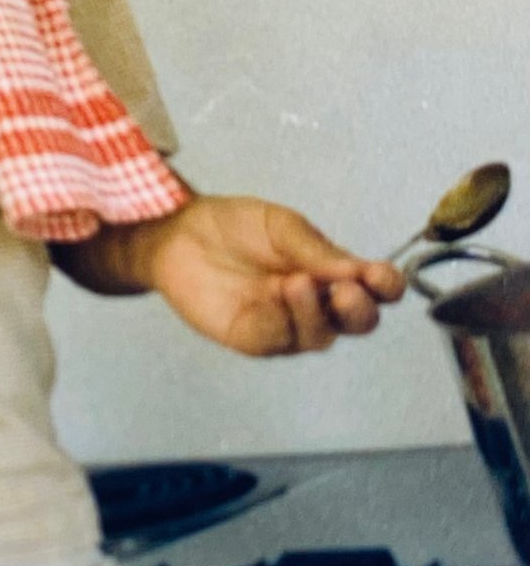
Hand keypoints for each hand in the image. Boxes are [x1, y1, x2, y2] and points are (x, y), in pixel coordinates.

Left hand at [139, 195, 404, 356]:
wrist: (178, 231)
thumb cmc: (234, 225)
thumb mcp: (279, 226)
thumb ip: (316, 250)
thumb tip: (359, 270)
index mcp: (332, 272)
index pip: (376, 289)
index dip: (386, 286)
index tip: (379, 275)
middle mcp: (317, 302)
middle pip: (358, 322)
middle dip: (360, 310)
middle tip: (346, 290)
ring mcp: (285, 322)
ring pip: (319, 336)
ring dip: (315, 314)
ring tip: (296, 283)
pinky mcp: (251, 336)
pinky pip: (276, 340)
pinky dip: (281, 323)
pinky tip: (272, 298)